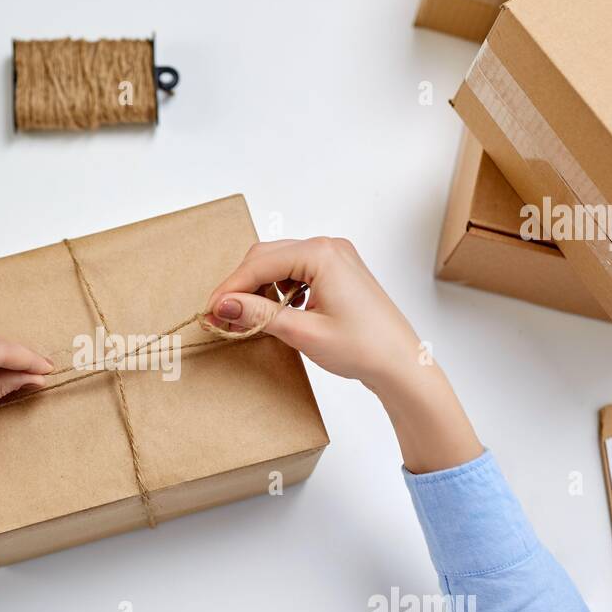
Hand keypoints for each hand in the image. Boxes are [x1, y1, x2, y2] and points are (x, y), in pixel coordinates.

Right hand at [207, 237, 482, 473]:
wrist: (401, 364)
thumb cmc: (364, 348)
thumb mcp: (302, 332)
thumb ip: (259, 314)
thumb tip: (222, 305)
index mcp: (321, 254)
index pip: (260, 263)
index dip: (230, 288)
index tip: (210, 310)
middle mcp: (329, 248)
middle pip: (267, 256)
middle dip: (241, 285)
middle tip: (221, 316)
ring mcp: (336, 258)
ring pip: (280, 263)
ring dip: (259, 287)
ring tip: (248, 317)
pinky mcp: (338, 272)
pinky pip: (297, 271)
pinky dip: (279, 289)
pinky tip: (276, 312)